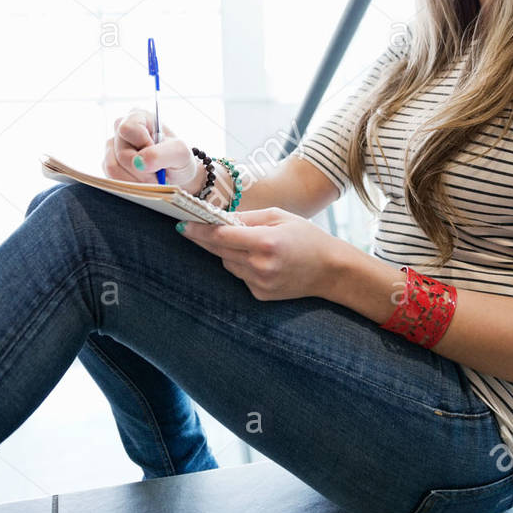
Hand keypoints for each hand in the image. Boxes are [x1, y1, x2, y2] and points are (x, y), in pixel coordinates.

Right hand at [102, 108, 204, 190]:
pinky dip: (130, 186)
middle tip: (159, 175)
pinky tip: (142, 183)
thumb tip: (139, 162)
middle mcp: (121, 129)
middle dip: (143, 170)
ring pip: (113, 168)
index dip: (143, 146)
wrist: (176, 176)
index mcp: (138, 117)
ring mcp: (112, 147)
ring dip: (136, 180)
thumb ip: (162, 154)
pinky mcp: (109, 164)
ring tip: (151, 179)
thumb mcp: (180, 153)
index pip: (128, 128)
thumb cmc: (178, 159)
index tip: (158, 155)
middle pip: (122, 153)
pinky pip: (112, 179)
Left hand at [177, 207, 342, 301]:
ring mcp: (260, 283)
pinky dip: (242, 266)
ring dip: (227, 252)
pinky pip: (240, 276)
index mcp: (265, 242)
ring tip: (245, 243)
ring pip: (227, 264)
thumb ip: (248, 217)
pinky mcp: (260, 294)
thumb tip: (219, 218)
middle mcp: (260, 265)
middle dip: (206, 239)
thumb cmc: (307, 237)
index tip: (182, 225)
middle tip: (192, 228)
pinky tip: (259, 260)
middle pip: (219, 250)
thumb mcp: (280, 217)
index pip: (221, 235)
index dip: (199, 230)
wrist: (331, 270)